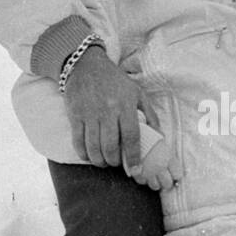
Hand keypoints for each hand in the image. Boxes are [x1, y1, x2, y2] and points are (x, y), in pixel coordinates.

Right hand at [64, 47, 154, 168]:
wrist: (86, 65)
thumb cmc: (114, 81)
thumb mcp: (137, 93)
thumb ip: (150, 115)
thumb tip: (159, 137)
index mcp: (125, 105)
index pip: (131, 137)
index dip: (134, 157)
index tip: (135, 170)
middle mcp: (108, 111)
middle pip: (111, 146)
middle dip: (114, 161)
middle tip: (116, 164)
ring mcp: (90, 114)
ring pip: (93, 147)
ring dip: (99, 161)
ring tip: (104, 162)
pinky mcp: (75, 115)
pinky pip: (78, 141)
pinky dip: (83, 154)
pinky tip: (89, 156)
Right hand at [132, 139, 180, 191]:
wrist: (133, 135)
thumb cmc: (149, 137)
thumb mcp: (163, 144)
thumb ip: (170, 156)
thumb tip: (177, 169)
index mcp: (168, 158)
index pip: (177, 175)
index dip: (176, 175)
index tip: (173, 173)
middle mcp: (160, 167)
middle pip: (167, 184)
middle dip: (166, 182)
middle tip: (164, 178)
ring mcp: (148, 172)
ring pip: (155, 186)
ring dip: (155, 182)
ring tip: (154, 176)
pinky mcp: (137, 174)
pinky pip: (143, 182)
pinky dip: (144, 179)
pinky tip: (144, 173)